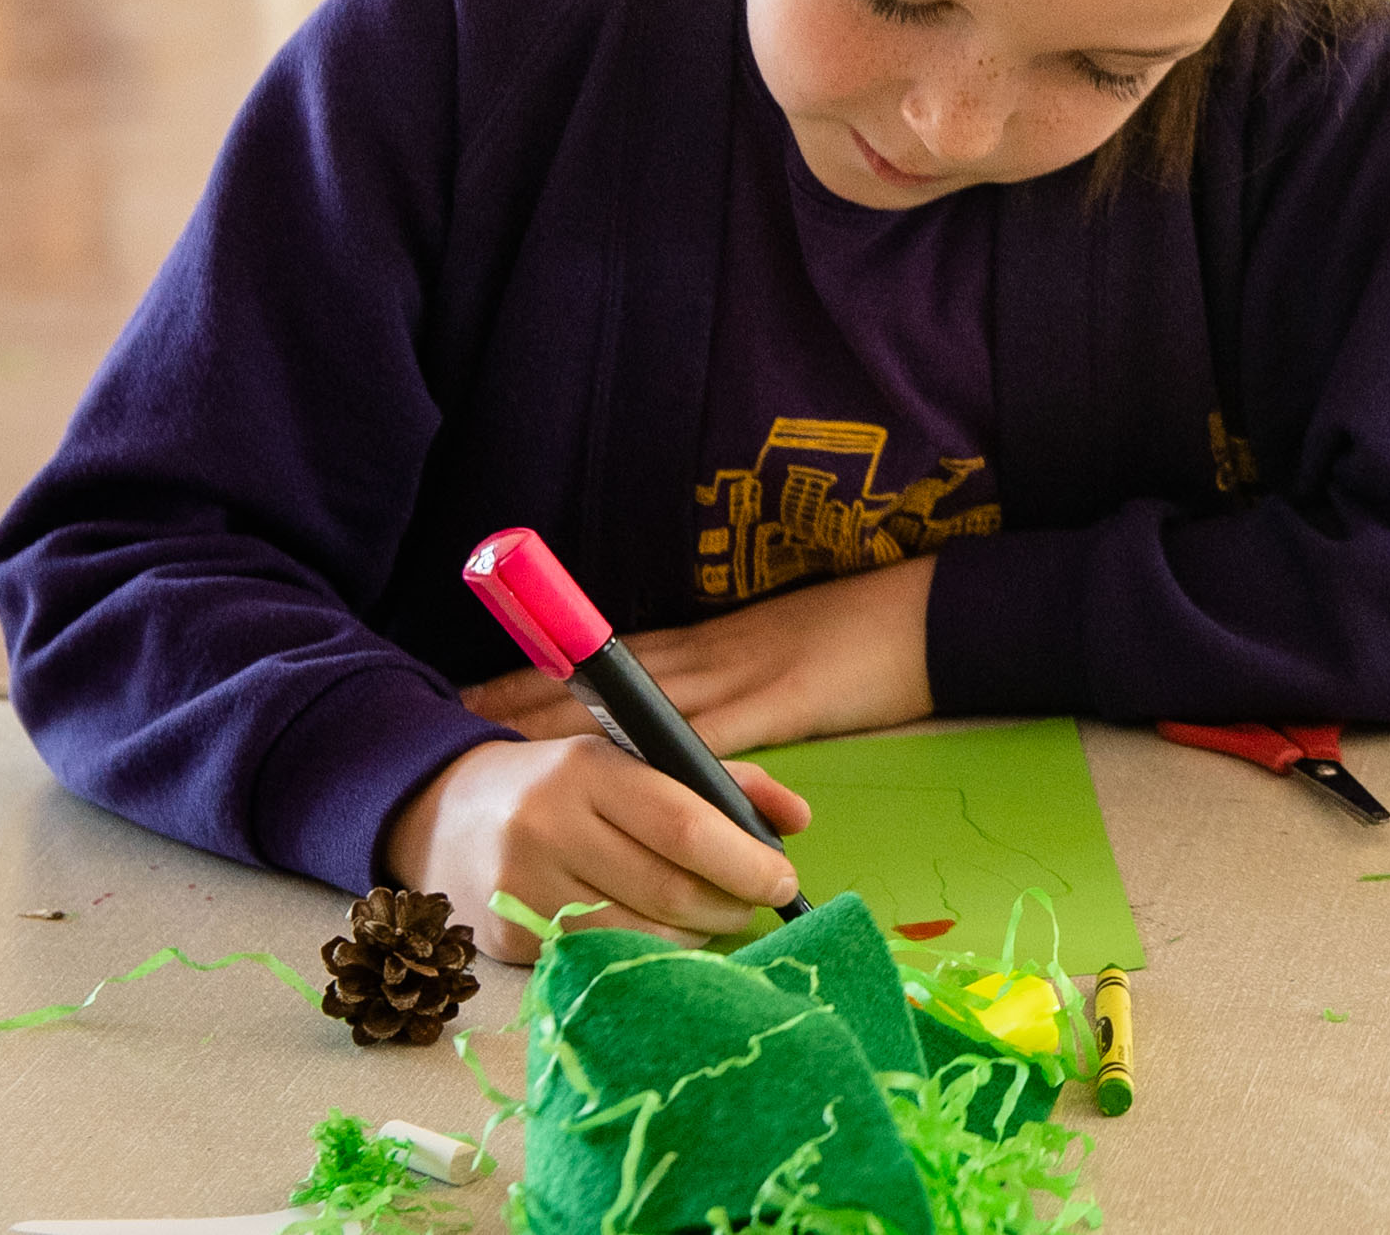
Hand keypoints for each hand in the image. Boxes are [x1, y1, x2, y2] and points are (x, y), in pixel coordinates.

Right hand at [384, 736, 811, 961]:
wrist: (443, 813)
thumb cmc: (565, 785)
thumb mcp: (634, 759)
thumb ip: (722, 782)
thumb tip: (797, 820)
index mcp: (588, 769)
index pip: (681, 825)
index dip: (742, 860)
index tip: (783, 880)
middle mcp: (547, 827)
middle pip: (665, 888)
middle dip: (728, 904)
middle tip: (756, 905)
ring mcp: (520, 888)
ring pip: (635, 933)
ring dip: (692, 936)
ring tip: (712, 918)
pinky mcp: (504, 939)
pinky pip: (597, 957)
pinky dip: (644, 954)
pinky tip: (659, 937)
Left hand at [461, 555, 936, 753]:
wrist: (934, 614)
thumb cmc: (868, 636)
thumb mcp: (786, 654)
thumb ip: (737, 685)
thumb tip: (686, 728)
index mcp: (714, 645)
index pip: (609, 662)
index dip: (541, 674)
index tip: (475, 686)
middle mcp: (712, 656)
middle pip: (602, 680)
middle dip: (528, 698)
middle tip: (455, 713)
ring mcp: (741, 677)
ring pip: (637, 704)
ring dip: (567, 725)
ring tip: (500, 742)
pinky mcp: (776, 704)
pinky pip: (705, 741)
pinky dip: (654, 762)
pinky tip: (612, 776)